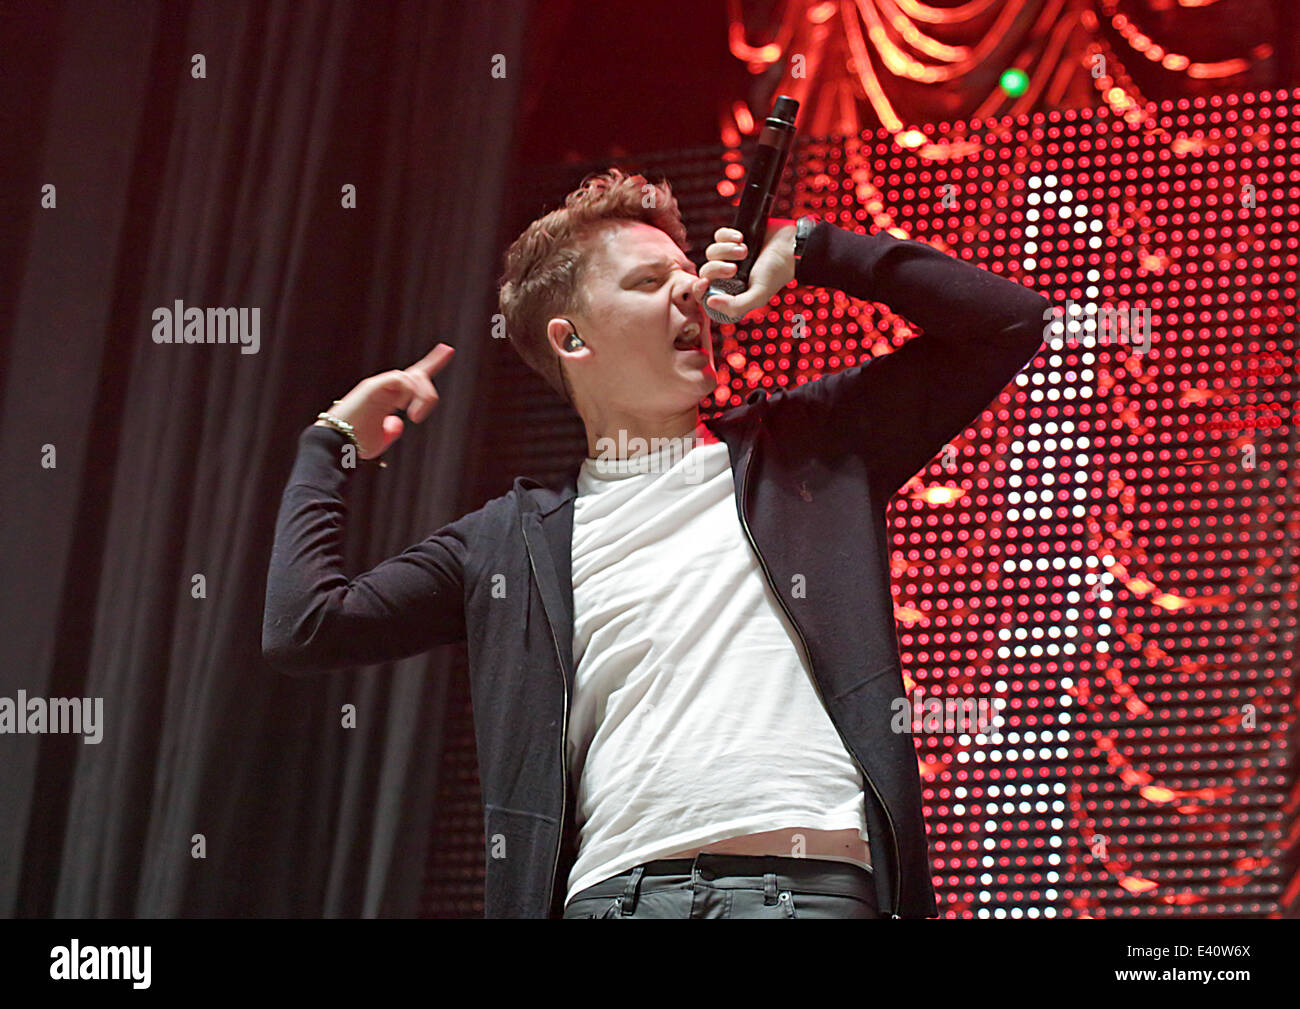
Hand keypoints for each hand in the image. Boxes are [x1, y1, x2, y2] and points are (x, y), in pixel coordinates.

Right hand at [316, 343, 454, 458]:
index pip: (413, 377)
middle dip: (429, 389)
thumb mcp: (379, 440)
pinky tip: (401, 407)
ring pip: (411, 377)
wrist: (335, 445)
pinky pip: (399, 379)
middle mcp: (384, 388)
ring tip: (414, 415)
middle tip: (419, 416)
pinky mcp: (372, 386)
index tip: (448, 349)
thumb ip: (390, 431)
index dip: (432, 363)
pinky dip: (407, 392)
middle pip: (416, 375)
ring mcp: (378, 385)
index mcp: (388, 398)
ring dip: (421, 396)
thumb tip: (398, 423)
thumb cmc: (354, 444)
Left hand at [699, 218, 797, 322]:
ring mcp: (729, 256)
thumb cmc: (777, 272)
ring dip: (726, 250)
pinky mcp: (733, 238)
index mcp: (731, 292)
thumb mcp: (758, 294)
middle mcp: (728, 275)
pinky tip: (742, 238)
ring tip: (744, 250)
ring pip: (711, 252)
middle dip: (718, 268)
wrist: (792, 244)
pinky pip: (718, 236)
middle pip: (706, 271)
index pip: (704, 294)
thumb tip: (709, 302)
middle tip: (735, 267)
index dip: (699, 289)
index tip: (704, 283)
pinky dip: (727, 236)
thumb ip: (736, 306)